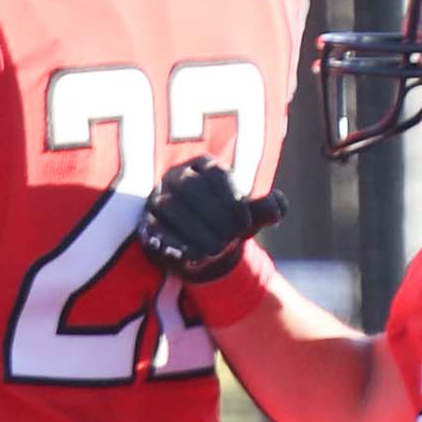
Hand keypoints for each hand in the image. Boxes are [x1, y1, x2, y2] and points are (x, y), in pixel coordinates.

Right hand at [137, 154, 287, 283]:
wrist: (202, 250)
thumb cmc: (228, 225)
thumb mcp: (251, 216)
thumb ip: (268, 209)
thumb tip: (277, 207)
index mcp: (204, 165)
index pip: (216, 173)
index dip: (232, 200)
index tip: (245, 226)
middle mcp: (176, 176)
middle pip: (191, 188)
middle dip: (214, 216)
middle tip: (231, 239)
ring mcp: (156, 199)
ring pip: (170, 206)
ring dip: (196, 230)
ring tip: (217, 249)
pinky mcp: (144, 223)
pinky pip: (153, 229)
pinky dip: (174, 243)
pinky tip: (195, 256)